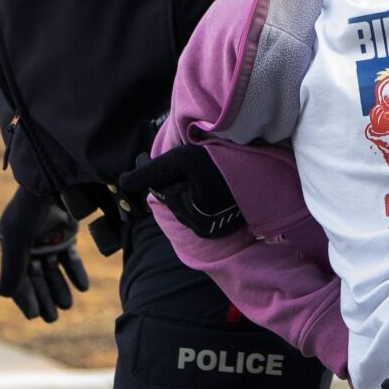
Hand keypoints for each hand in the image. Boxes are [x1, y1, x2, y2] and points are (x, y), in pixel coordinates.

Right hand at [0, 186, 88, 322]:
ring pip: (54, 272)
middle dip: (44, 298)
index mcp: (11, 247)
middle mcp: (29, 245)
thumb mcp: (17, 239)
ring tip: (67, 306)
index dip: (25, 299)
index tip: (35, 316)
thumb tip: (2, 296)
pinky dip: (75, 272)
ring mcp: (49, 239)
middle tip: (52, 319)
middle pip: (37, 279)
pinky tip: (82, 287)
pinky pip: (70, 258)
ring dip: (60, 289)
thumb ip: (11, 268)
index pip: (17, 279)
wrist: (55, 182)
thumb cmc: (30, 210)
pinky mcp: (67, 233)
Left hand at [120, 144, 243, 238]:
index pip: (165, 194)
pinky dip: (208, 195)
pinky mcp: (231, 222)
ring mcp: (219, 227)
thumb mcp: (182, 159)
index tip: (183, 163)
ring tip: (212, 173)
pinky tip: (219, 182)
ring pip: (192, 204)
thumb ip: (151, 172)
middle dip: (182, 184)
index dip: (170, 175)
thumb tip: (122, 183)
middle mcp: (205, 229)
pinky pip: (207, 208)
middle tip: (200, 167)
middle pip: (179, 201)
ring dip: (195, 189)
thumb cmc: (221, 160)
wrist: (265, 166)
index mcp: (193, 217)